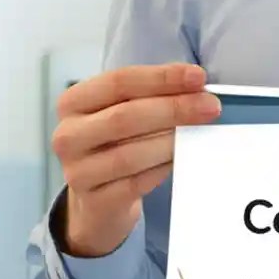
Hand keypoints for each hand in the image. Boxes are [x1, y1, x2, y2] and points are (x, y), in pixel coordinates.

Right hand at [50, 62, 220, 256]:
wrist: (97, 199)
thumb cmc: (116, 144)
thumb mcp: (124, 112)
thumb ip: (152, 96)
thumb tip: (197, 87)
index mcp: (73, 102)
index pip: (119, 82)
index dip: (162, 77)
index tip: (198, 77)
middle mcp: (68, 135)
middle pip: (126, 116)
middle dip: (174, 108)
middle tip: (211, 106)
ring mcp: (77, 171)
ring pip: (131, 153)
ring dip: (171, 140)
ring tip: (200, 132)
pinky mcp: (95, 201)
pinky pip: (136, 182)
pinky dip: (163, 168)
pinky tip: (183, 158)